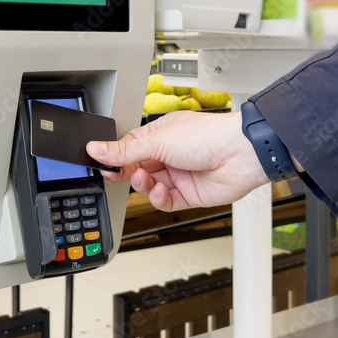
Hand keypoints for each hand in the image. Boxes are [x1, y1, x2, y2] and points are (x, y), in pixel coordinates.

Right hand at [86, 111, 269, 210]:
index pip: (128, 148)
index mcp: (159, 136)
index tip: (101, 163)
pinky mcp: (188, 195)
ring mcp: (178, 175)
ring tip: (143, 178)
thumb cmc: (207, 136)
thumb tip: (96, 149)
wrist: (240, 154)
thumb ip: (124, 150)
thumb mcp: (157, 140)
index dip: (114, 157)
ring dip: (143, 185)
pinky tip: (160, 191)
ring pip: (148, 187)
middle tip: (116, 175)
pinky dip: (158, 198)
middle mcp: (168, 155)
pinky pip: (165, 202)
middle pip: (135, 169)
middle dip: (126, 173)